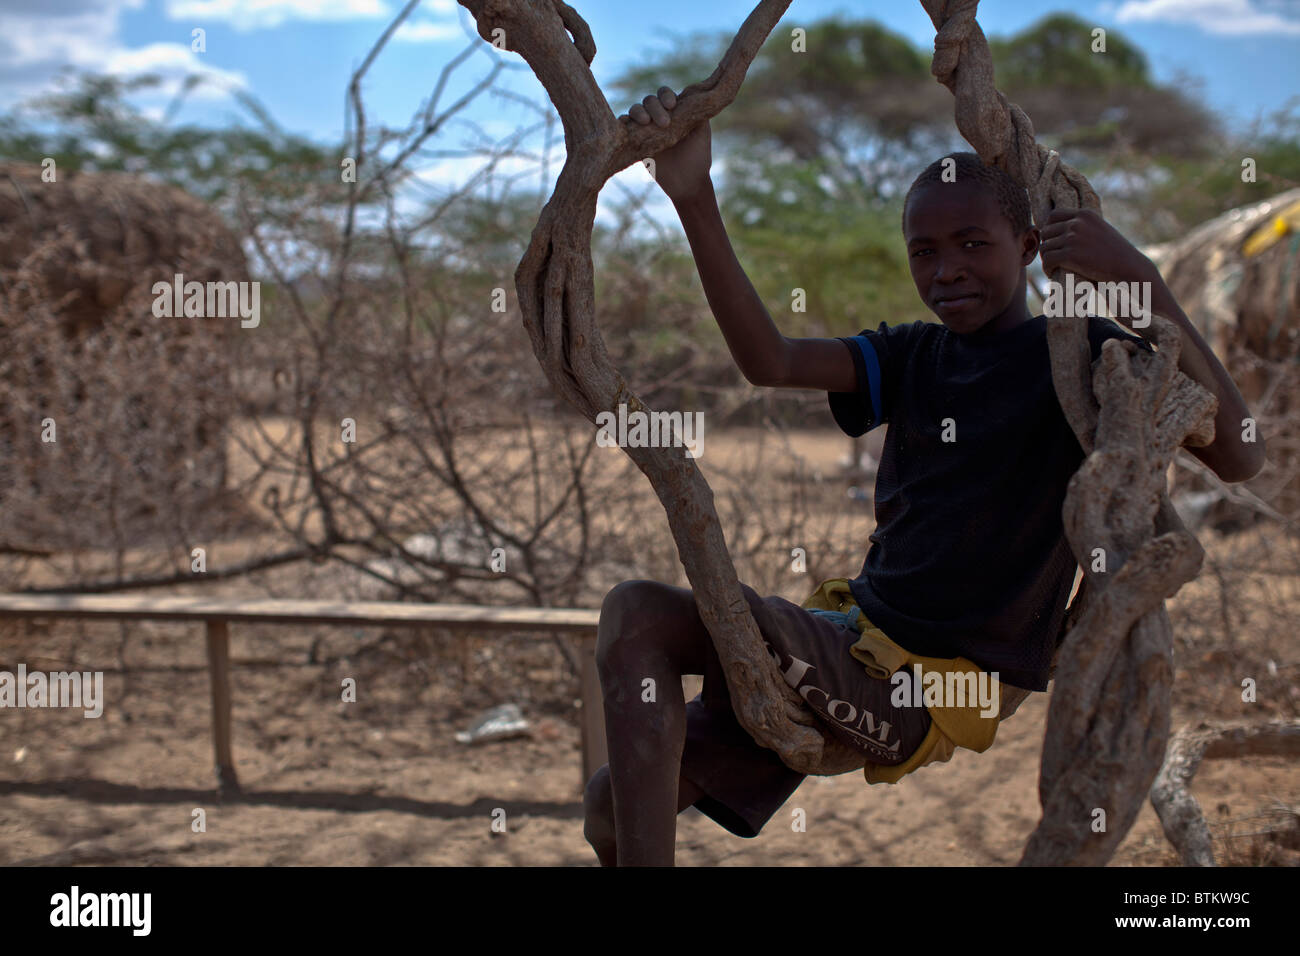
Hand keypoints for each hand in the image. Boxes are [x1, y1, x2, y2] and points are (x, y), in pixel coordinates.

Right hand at [618, 86, 711, 204]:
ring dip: (638, 112)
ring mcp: (645, 129)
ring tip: (645, 122)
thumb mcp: (702, 131)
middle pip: (649, 101)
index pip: (664, 94)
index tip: (671, 105)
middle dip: (654, 108)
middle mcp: (658, 116)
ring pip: (635, 110)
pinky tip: (626, 125)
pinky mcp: (635, 142)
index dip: (665, 95)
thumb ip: (697, 111)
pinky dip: (623, 123)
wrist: (687, 183)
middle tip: (665, 123)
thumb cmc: (698, 157)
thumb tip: (692, 92)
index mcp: (673, 111)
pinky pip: (623, 127)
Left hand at [1038, 208, 1155, 284]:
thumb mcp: (1100, 230)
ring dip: (1047, 259)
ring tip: (1054, 267)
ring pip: (1045, 248)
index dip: (1049, 229)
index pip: (1053, 216)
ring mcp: (1073, 238)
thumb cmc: (1115, 253)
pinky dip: (1047, 269)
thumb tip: (1061, 231)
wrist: (1128, 267)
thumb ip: (1083, 227)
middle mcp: (1077, 223)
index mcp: (1085, 214)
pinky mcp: (1070, 255)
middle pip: (1046, 232)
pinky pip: (1047, 260)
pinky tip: (1053, 274)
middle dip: (1048, 245)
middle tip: (1053, 258)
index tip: (1052, 242)